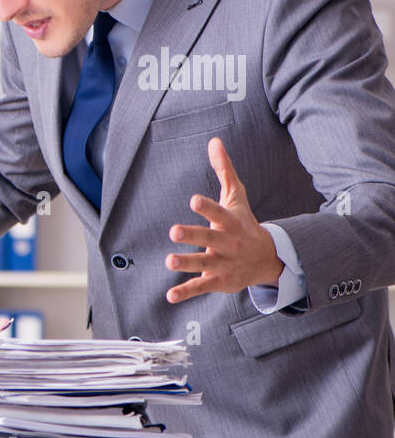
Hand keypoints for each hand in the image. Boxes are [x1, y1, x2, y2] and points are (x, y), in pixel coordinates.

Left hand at [164, 136, 283, 303]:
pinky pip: (200, 286)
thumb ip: (224, 171)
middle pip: (208, 238)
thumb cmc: (244, 223)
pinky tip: (170, 295)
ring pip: (203, 263)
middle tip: (174, 231)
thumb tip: (214, 141)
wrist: (268, 258)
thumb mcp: (236, 197)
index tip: (193, 199)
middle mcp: (226, 243)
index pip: (218, 212)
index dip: (206, 207)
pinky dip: (186, 292)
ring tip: (169, 261)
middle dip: (192, 236)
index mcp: (229, 221)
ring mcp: (223, 263)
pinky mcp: (218, 280)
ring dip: (186, 263)